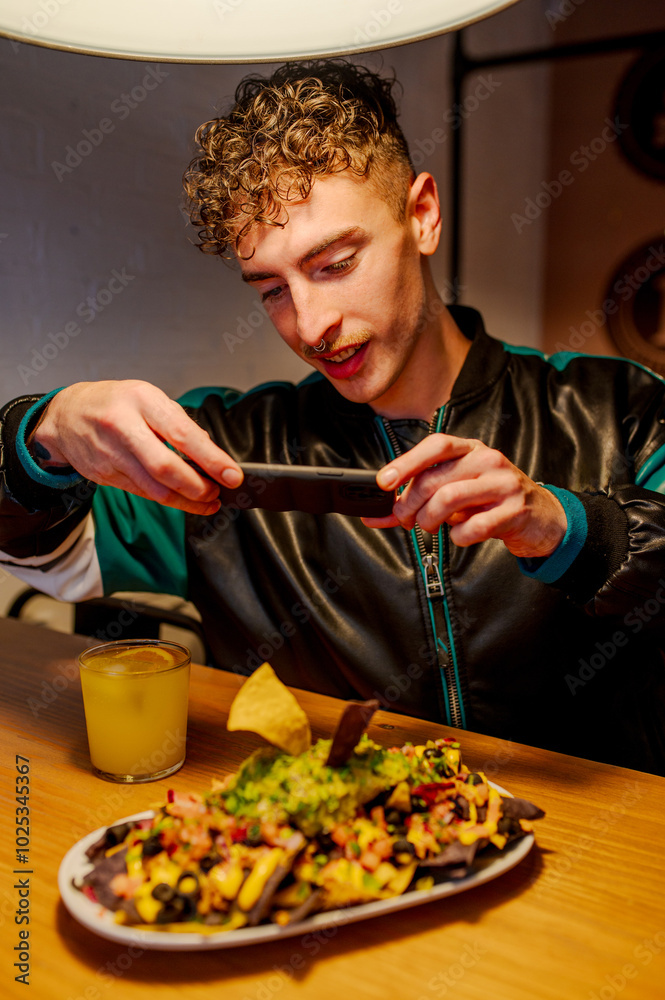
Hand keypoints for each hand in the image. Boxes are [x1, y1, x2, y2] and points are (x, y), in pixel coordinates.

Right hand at [30, 381, 242, 515]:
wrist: (66, 415)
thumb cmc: (116, 403)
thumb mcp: (149, 398)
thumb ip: (178, 423)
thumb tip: (210, 453)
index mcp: (141, 400)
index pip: (181, 434)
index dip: (211, 458)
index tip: (232, 475)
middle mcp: (123, 426)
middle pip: (166, 468)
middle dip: (198, 487)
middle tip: (218, 492)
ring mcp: (110, 454)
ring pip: (155, 489)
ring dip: (186, 501)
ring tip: (208, 501)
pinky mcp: (104, 476)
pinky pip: (143, 493)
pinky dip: (168, 499)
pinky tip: (183, 499)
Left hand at [363, 433, 566, 558]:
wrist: (540, 517)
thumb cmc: (491, 501)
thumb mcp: (455, 492)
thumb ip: (416, 501)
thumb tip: (375, 516)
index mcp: (470, 450)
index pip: (436, 446)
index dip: (406, 462)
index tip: (383, 482)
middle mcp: (488, 460)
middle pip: (435, 479)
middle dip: (410, 504)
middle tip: (404, 520)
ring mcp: (503, 484)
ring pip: (449, 499)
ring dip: (429, 520)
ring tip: (428, 527)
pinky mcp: (514, 511)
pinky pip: (473, 527)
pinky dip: (458, 537)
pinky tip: (461, 535)